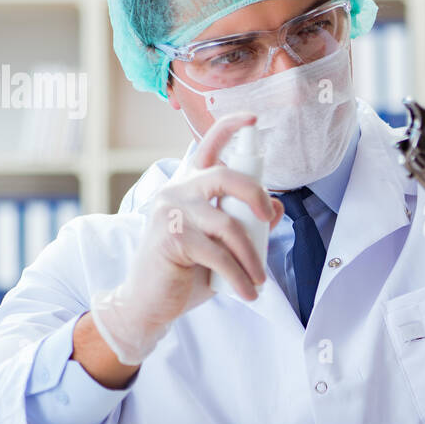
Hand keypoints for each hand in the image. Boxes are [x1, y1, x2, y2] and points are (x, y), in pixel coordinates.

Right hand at [89, 113, 283, 365]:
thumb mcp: (220, 245)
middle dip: (255, 195)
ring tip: (258, 280)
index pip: (206, 147)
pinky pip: (220, 254)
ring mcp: (172, 212)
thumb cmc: (185, 272)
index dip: (229, 128)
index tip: (253, 119)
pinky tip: (246, 292)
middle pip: (225, 176)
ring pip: (229, 225)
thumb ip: (244, 222)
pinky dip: (239, 276)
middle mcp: (177, 191)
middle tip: (267, 221)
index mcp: (188, 187)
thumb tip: (275, 204)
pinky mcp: (173, 237)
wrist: (150, 304)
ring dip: (252, 257)